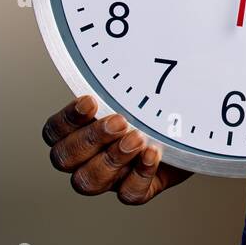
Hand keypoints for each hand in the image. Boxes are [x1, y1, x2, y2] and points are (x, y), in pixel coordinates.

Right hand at [42, 95, 193, 204]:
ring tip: (138, 139)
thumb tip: (120, 50)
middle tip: (119, 122)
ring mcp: (111, 176)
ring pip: (89, 181)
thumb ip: (120, 82)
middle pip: (64, 159)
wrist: (191, 124)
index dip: (67, 120)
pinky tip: (153, 154)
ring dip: (112, 159)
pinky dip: (140, 175)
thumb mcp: (137, 87)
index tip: (90, 102)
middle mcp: (87, 157)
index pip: (54, 132)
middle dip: (90, 139)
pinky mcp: (137, 188)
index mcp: (78, 131)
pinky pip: (129, 194)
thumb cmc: (156, 102)